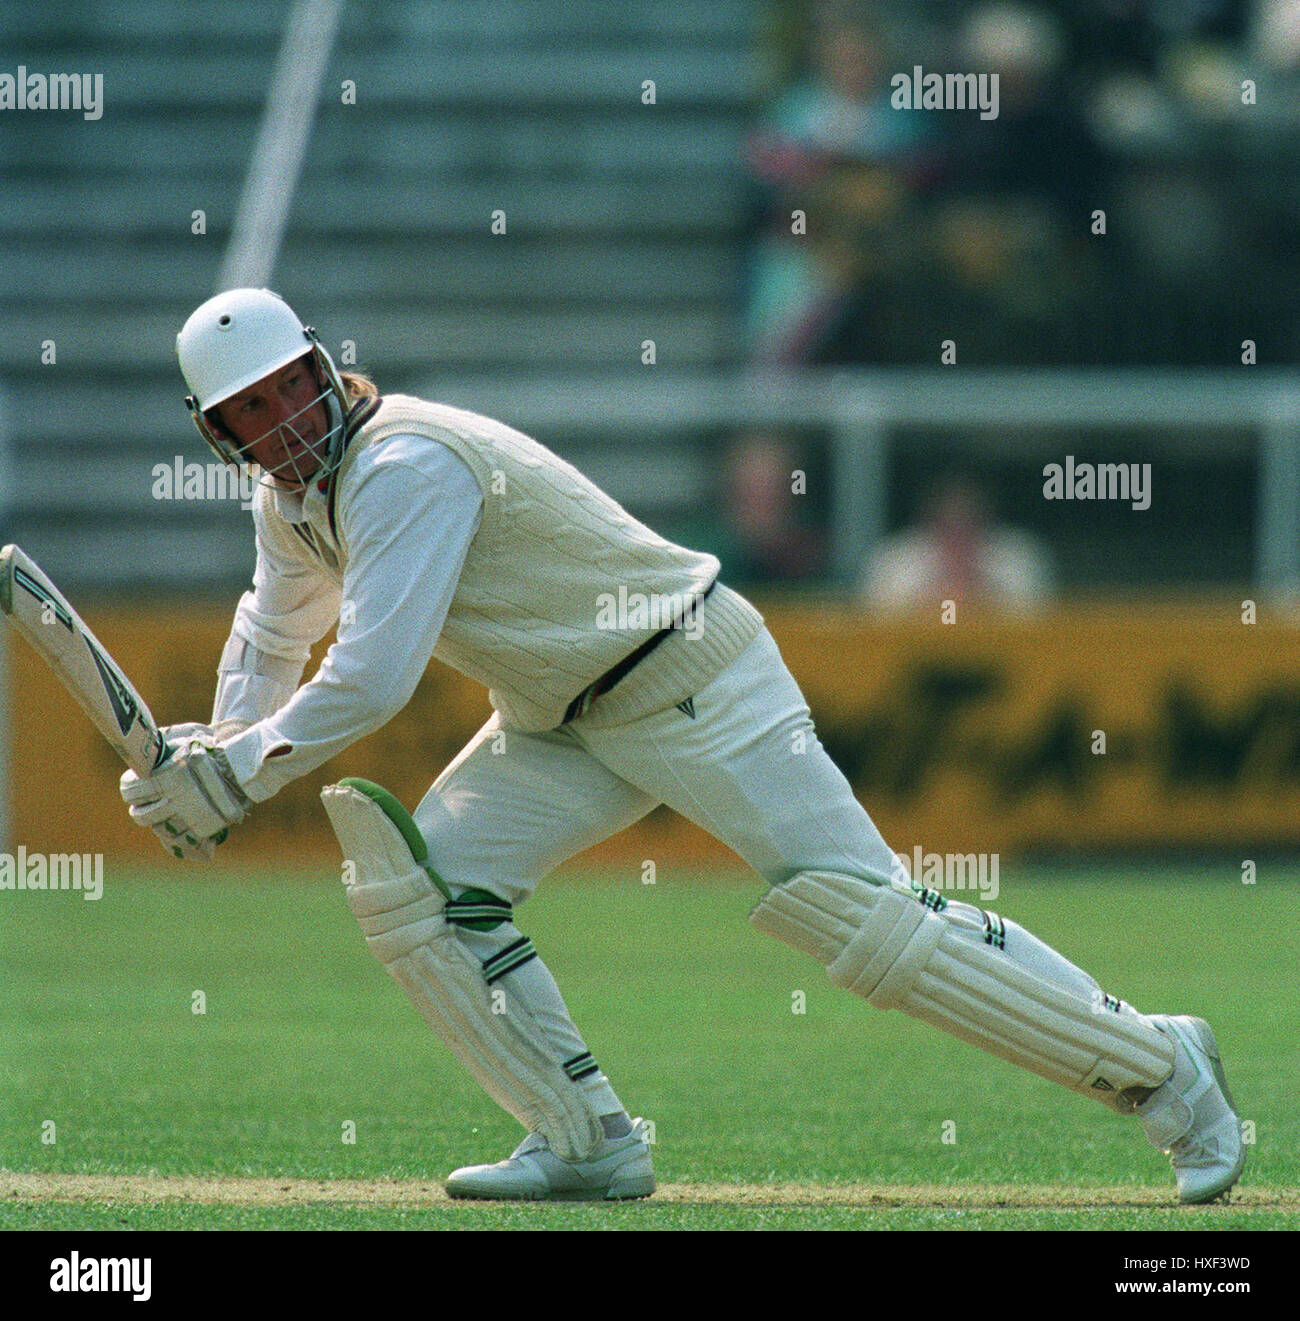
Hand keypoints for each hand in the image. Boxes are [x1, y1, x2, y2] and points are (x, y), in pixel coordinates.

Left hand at [121, 736, 249, 860]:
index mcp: (166, 778)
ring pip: (160, 830)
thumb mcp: (185, 739)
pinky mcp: (204, 829)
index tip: (135, 786)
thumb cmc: (211, 749)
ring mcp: (190, 817)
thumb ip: (161, 749)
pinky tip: (179, 829)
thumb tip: (142, 758)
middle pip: (141, 815)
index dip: (130, 788)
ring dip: (160, 822)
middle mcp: (175, 800)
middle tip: (148, 802)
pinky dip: (178, 838)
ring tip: (168, 812)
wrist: (244, 766)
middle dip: (142, 809)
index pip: (130, 791)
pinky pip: (182, 841)